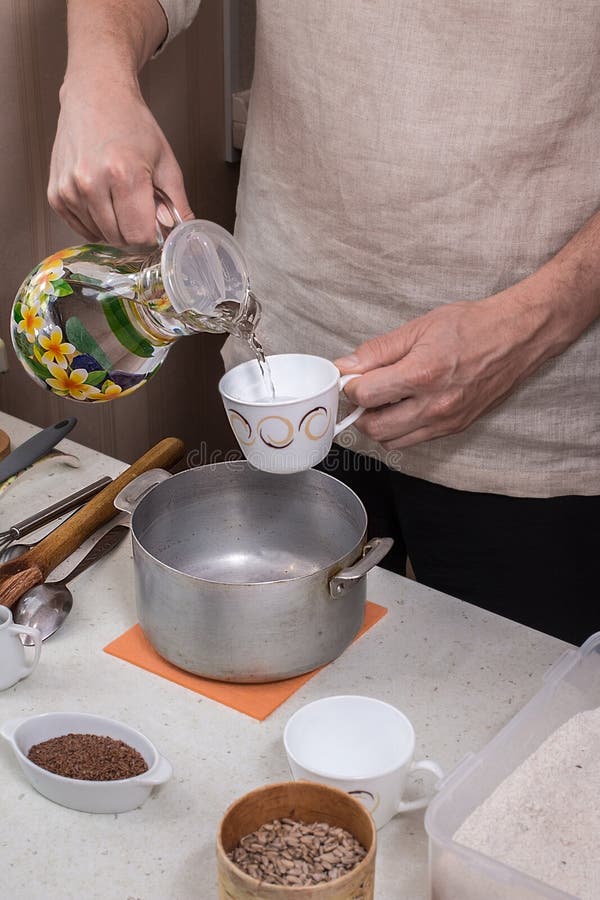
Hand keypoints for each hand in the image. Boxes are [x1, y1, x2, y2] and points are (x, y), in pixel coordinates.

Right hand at [48, 77, 193, 245]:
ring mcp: (70, 189)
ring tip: (117, 196)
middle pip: (120, 239)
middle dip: (133, 231)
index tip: (154, 224)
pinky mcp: (56, 194)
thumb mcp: (165, 162)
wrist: (96, 95)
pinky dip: (95, 223)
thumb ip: (177, 203)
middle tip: (137, 206)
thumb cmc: (132, 125)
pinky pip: (81, 229)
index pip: (140, 236)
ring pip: (100, 236)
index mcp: (124, 175)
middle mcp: (91, 183)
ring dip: (114, 226)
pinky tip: (102, 199)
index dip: (151, 235)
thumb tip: (180, 236)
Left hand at [336, 288, 561, 448]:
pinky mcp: (456, 428)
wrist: (518, 336)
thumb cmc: (473, 326)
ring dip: (380, 424)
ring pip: (392, 441)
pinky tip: (406, 406)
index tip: (352, 377)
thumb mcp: (419, 327)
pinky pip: (415, 440)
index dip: (351, 386)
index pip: (366, 395)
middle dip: (361, 411)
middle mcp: (435, 404)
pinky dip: (402, 429)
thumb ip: (378, 351)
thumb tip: (346, 366)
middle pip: (374, 427)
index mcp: (422, 374)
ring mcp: (446, 421)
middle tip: (364, 392)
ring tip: (385, 400)